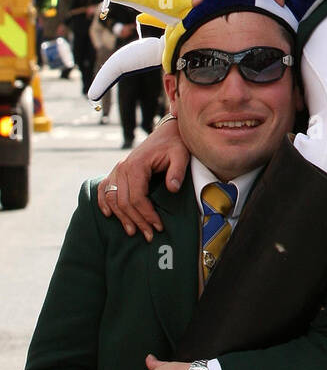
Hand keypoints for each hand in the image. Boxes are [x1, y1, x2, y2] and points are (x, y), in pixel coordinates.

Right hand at [96, 118, 189, 238]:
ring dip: (121, 217)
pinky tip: (108, 215)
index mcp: (136, 165)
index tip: (158, 226)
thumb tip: (173, 189)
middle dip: (136, 221)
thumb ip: (177, 171)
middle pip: (124, 202)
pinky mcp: (117, 171)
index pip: (137, 198)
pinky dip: (103, 202)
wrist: (167, 133)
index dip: (146, 215)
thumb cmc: (175, 145)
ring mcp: (117, 169)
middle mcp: (122, 168)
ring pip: (112, 199)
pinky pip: (104, 189)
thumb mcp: (181, 155)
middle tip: (149, 236)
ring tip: (132, 232)